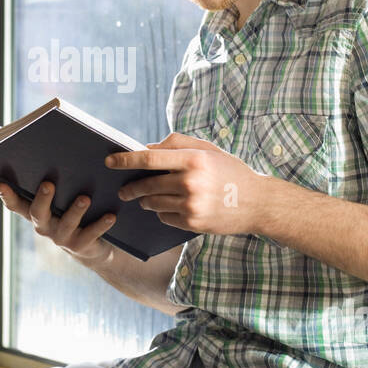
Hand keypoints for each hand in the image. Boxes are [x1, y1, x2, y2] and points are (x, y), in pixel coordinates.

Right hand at [0, 180, 116, 262]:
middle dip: (43, 198)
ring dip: (75, 210)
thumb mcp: (64, 198)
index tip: (0, 184)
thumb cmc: (76, 212)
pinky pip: (91, 234)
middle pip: (38, 213)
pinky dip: (101, 224)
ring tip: (85, 198)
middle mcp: (45, 226)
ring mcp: (62, 237)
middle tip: (48, 184)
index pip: (17, 205)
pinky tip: (111, 215)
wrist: (93, 246)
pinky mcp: (81, 246)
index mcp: (37, 212)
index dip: (7, 196)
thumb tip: (61, 149)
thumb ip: (59, 182)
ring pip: (66, 224)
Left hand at [105, 131, 263, 235]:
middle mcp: (190, 182)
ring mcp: (191, 205)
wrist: (258, 202)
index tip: (110, 161)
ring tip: (145, 198)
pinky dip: (162, 212)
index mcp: (193, 159)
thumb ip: (177, 144)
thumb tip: (146, 148)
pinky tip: (170, 208)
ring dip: (145, 200)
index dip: (125, 160)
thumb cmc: (230, 171)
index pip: (149, 158)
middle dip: (132, 186)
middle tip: (125, 188)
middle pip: (146, 184)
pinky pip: (164, 217)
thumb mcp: (208, 149)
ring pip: (153, 202)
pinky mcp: (193, 223)